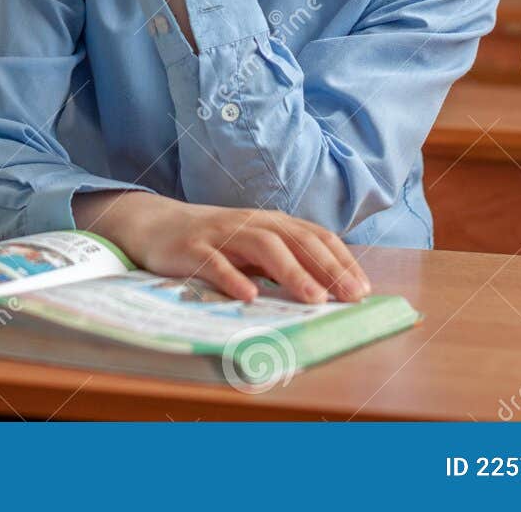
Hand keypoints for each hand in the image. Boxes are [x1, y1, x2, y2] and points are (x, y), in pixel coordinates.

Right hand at [75, 190, 370, 303]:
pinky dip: (234, 278)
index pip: (316, 236)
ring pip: (262, 247)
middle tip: (349, 297)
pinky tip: (250, 297)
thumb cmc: (215, 243)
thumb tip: (329, 291)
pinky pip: (215, 262)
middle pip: (295, 240)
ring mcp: (222, 234)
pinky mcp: (193, 249)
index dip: (341, 260)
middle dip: (326, 268)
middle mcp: (251, 223)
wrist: (157, 225)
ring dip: (292, 272)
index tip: (363, 289)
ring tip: (314, 298)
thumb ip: (285, 263)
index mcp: (272, 223)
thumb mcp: (254, 248)